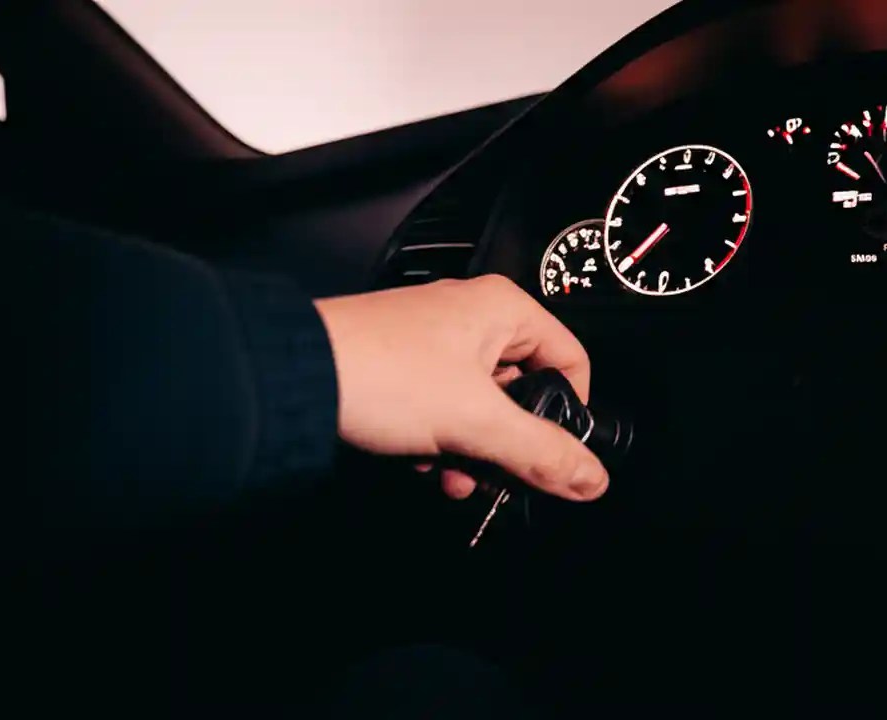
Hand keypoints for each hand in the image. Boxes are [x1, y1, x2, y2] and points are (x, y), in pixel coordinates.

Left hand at [314, 275, 607, 501]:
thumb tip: (591, 476)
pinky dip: (440, 441)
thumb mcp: (477, 421)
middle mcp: (471, 317)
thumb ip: (541, 453)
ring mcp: (435, 341)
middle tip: (501, 474)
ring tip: (453, 475)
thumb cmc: (378, 371)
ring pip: (480, 407)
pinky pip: (442, 409)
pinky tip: (424, 463)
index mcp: (502, 309)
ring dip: (472, 451)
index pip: (570, 361)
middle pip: (523, 390)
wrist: (295, 376)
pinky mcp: (403, 367)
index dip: (571, 413)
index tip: (557, 455)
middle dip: (510, 443)